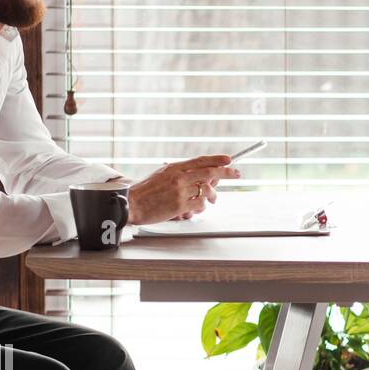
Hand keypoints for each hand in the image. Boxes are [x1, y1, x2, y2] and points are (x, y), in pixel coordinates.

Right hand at [123, 154, 240, 225]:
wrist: (132, 204)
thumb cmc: (146, 191)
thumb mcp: (162, 175)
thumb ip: (181, 173)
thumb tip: (204, 175)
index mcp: (175, 168)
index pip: (201, 160)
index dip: (217, 159)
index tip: (230, 159)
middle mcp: (179, 177)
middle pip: (210, 172)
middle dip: (227, 172)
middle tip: (237, 174)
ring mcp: (180, 191)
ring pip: (207, 191)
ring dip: (212, 196)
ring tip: (211, 200)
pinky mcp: (180, 206)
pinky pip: (200, 205)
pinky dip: (200, 208)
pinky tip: (193, 210)